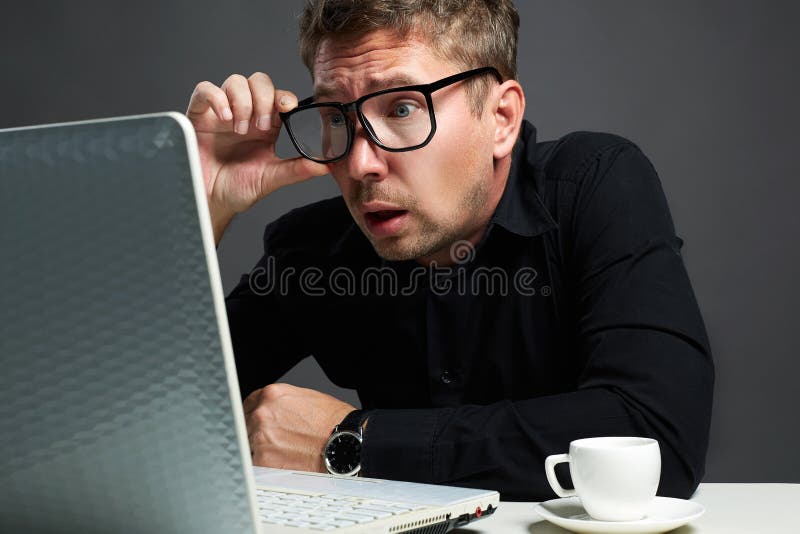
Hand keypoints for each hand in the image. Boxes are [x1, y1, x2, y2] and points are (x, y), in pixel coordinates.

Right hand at [185, 73, 329, 242]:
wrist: (209, 201)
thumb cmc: (238, 189)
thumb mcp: (270, 179)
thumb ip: (296, 170)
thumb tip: (326, 166)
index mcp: (266, 126)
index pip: (279, 97)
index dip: (283, 96)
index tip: (287, 108)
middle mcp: (246, 114)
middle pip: (259, 81)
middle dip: (263, 98)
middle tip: (261, 126)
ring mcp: (222, 112)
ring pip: (235, 81)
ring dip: (242, 102)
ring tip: (240, 129)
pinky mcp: (199, 114)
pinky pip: (205, 90)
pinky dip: (216, 98)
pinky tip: (224, 118)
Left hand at [243, 383, 355, 471]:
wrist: (346, 443)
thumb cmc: (333, 422)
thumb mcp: (306, 398)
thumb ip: (281, 404)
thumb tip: (272, 412)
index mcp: (272, 394)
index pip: (248, 404)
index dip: (253, 415)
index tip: (257, 423)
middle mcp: (262, 413)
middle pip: (245, 425)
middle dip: (255, 433)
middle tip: (275, 442)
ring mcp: (260, 436)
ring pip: (248, 445)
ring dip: (259, 451)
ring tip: (283, 454)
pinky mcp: (263, 460)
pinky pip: (254, 464)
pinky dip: (265, 467)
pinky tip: (283, 464)